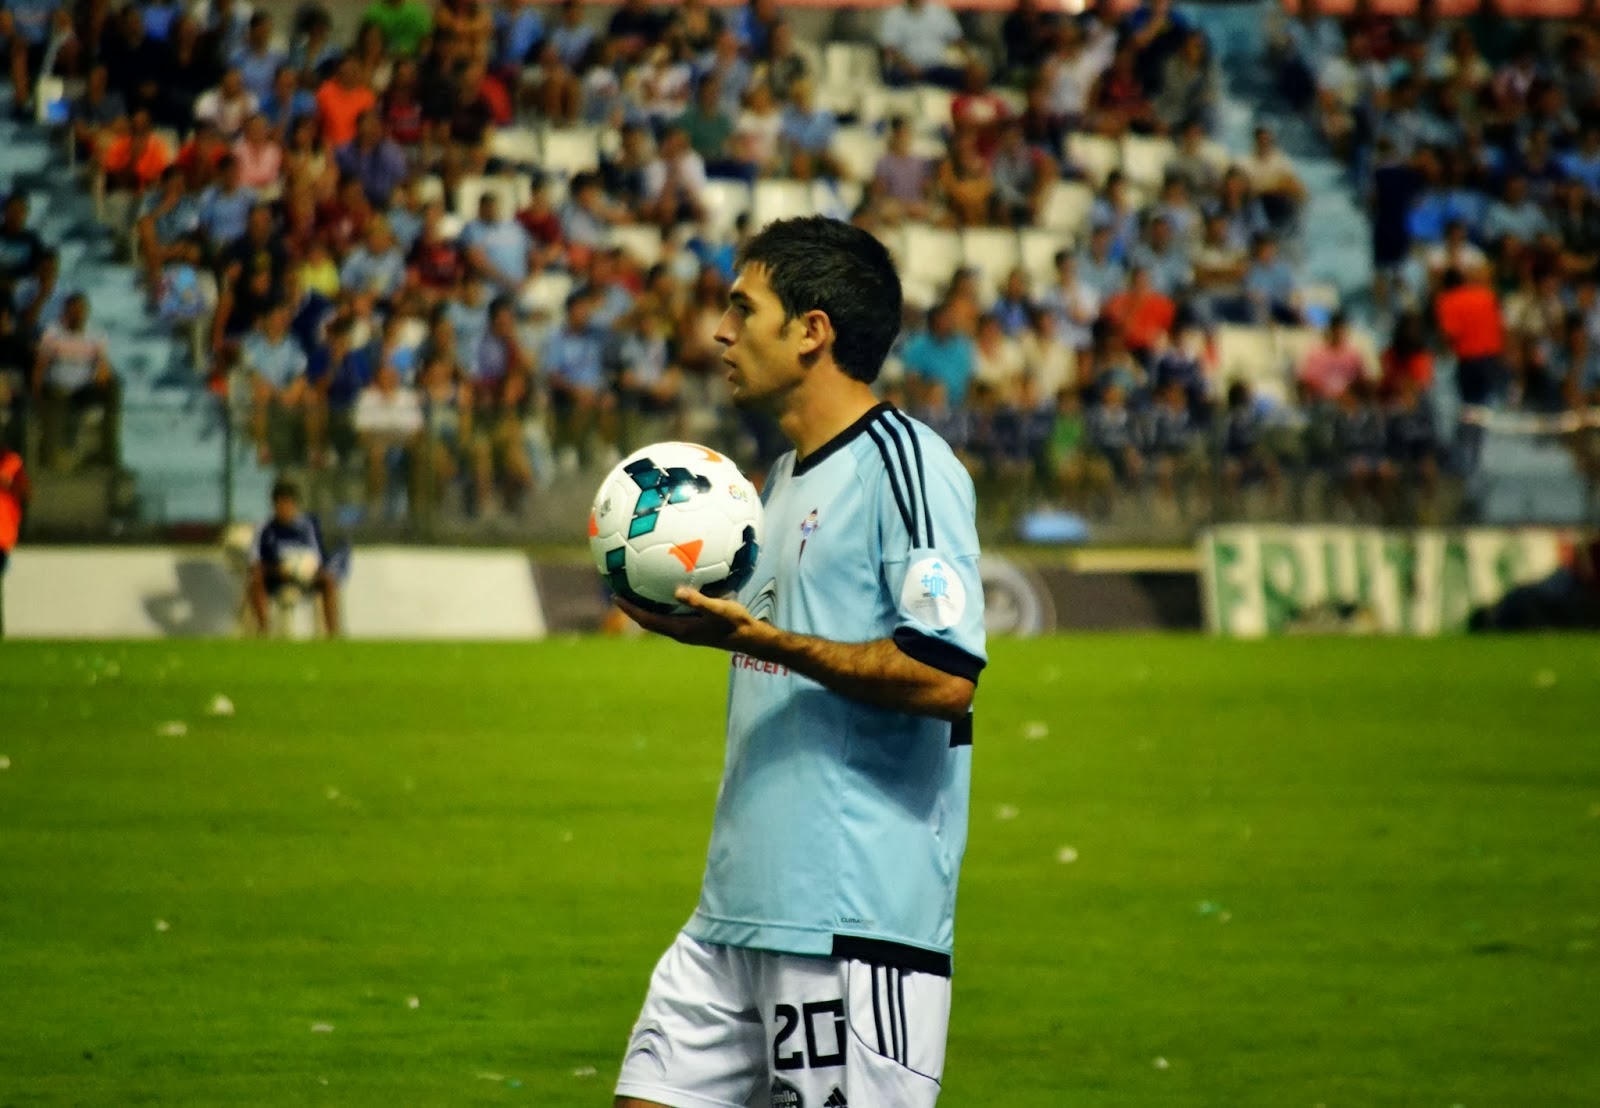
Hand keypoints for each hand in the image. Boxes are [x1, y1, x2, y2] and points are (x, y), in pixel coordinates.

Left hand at [615, 586, 765, 651]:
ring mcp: (688, 629)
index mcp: (680, 630)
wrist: (751, 638)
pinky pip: (673, 613)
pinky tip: (669, 588)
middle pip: (649, 620)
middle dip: (633, 607)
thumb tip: (677, 591)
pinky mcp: (696, 625)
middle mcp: (680, 631)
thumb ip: (698, 601)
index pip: (647, 620)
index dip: (630, 609)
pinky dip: (664, 602)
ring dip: (647, 605)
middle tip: (619, 590)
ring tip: (637, 589)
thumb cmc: (736, 623)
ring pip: (660, 617)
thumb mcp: (718, 609)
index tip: (615, 596)